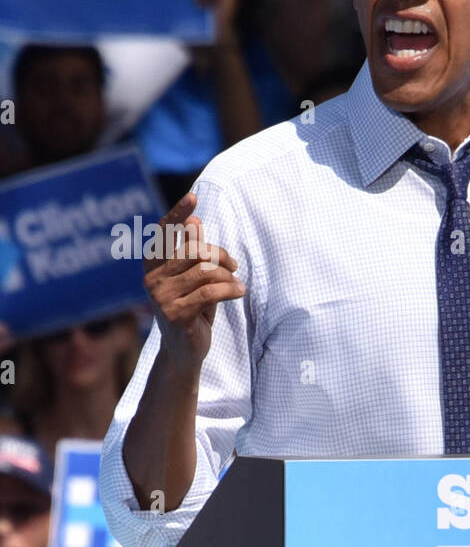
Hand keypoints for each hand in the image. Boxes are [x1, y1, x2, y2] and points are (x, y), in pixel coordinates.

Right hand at [143, 193, 244, 371]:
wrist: (185, 350)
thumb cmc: (192, 308)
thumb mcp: (194, 277)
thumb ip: (193, 251)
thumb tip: (194, 222)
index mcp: (153, 265)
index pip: (164, 232)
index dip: (178, 213)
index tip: (194, 196)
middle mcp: (151, 278)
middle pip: (193, 251)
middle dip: (220, 255)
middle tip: (234, 265)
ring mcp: (160, 297)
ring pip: (205, 272)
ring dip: (228, 277)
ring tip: (238, 284)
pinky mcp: (175, 314)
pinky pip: (210, 292)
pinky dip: (231, 289)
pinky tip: (240, 291)